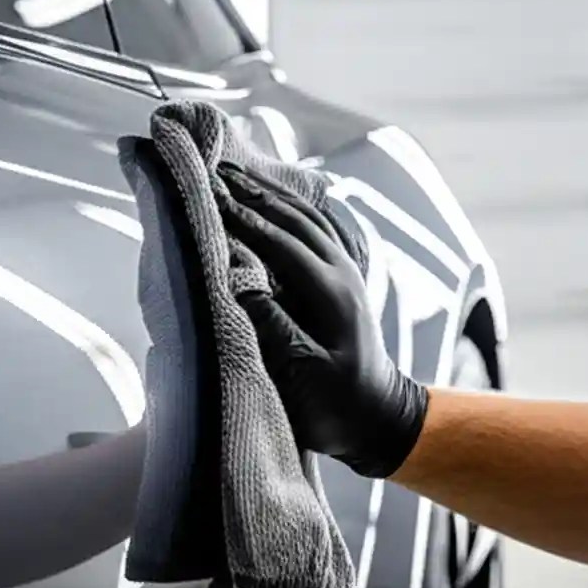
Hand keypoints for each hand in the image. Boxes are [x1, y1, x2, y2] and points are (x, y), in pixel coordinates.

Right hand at [217, 164, 427, 477]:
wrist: (378, 418)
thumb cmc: (336, 405)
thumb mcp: (303, 374)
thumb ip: (273, 326)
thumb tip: (238, 282)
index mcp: (332, 293)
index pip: (282, 242)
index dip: (245, 218)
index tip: (209, 195)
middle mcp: (342, 273)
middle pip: (295, 219)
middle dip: (254, 193)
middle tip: (215, 170)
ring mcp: (345, 273)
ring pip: (308, 218)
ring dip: (271, 194)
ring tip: (237, 175)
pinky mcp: (342, 279)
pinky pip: (316, 229)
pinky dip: (290, 208)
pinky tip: (273, 199)